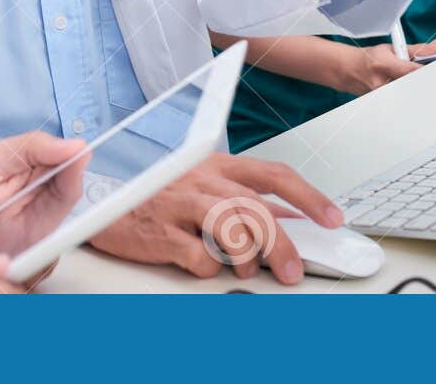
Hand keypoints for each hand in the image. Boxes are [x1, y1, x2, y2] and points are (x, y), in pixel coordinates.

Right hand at [86, 153, 342, 284]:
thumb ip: (244, 202)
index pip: (273, 174)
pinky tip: (205, 265)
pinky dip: (209, 267)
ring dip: (248, 256)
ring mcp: (180, 206)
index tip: (333, 217)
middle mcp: (202, 181)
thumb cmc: (158, 194)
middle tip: (292, 269)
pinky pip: (198, 256)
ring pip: (231, 227)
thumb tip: (288, 218)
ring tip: (248, 270)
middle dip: (282, 243)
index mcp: (218, 166)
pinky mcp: (161, 233)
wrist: (102, 202)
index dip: (308, 195)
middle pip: (255, 208)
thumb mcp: (204, 187)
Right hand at [325, 38, 435, 93]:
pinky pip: (401, 103)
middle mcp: (381, 83)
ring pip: (408, 97)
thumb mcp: (391, 48)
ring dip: (415, 91)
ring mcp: (380, 97)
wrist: (347, 71)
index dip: (428, 72)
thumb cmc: (369, 58)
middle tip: (435, 83)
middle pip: (413, 87)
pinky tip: (406, 94)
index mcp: (384, 64)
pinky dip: (407, 98)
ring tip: (414, 85)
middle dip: (424, 84)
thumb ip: (417, 49)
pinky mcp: (380, 106)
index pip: (412, 71)